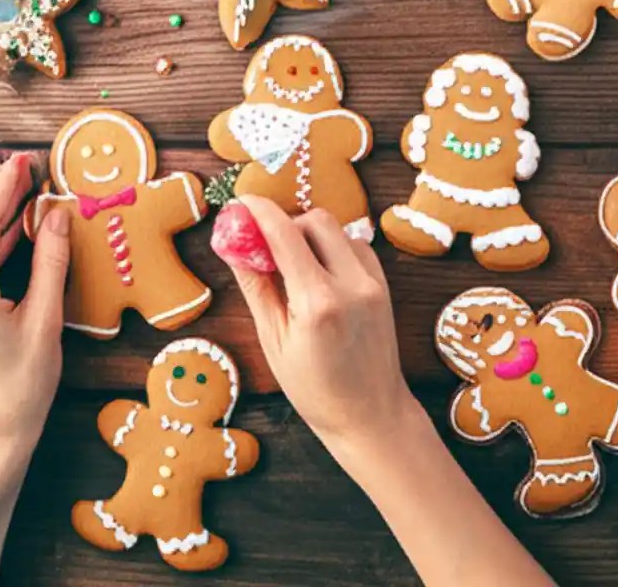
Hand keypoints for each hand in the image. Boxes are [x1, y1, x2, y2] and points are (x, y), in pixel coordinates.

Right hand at [227, 196, 419, 447]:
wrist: (370, 415)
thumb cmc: (314, 389)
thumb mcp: (273, 340)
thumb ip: (255, 286)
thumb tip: (233, 244)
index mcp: (317, 302)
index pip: (285, 234)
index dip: (260, 211)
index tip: (242, 202)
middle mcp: (351, 285)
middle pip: (316, 220)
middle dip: (287, 222)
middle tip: (264, 242)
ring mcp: (373, 284)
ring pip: (338, 231)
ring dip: (310, 236)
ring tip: (291, 266)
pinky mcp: (383, 286)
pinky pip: (355, 247)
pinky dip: (332, 250)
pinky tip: (318, 275)